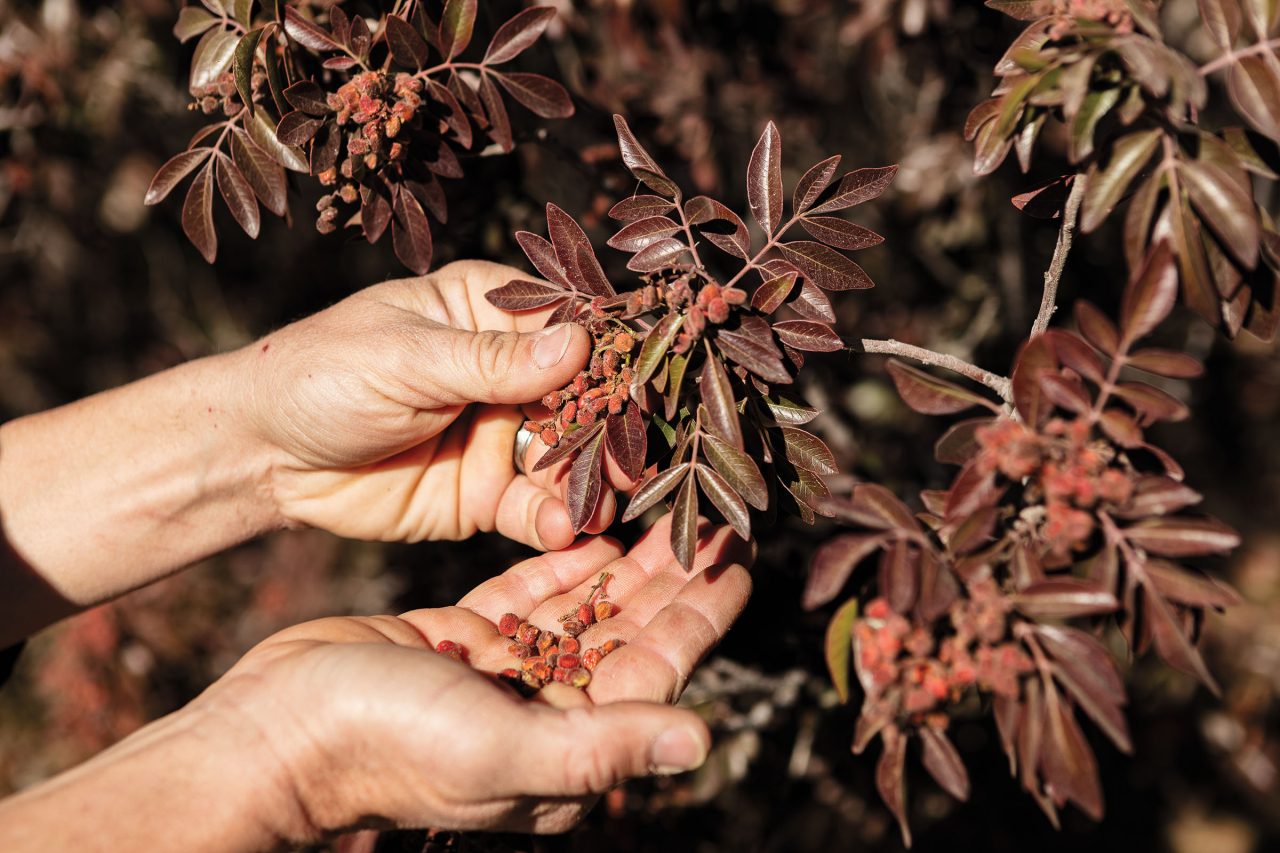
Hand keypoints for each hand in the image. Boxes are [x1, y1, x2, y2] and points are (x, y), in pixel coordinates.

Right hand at [198, 517, 751, 841]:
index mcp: (570, 749)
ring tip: (662, 505)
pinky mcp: (459, 639)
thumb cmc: (385, 746)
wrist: (273, 731)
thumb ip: (604, 746)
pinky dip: (560, 561)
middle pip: (627, 632)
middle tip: (711, 512)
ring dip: (624, 561)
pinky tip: (592, 524)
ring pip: (581, 608)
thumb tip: (702, 743)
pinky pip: (527, 594)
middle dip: (672, 576)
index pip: (657, 671)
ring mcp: (501, 676)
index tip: (740, 558)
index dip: (701, 614)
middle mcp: (545, 715)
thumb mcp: (501, 747)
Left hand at [245, 259, 629, 549]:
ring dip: (587, 480)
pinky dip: (552, 520)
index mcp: (487, 310)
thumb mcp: (404, 360)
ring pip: (565, 456)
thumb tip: (580, 343)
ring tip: (601, 502)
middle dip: (608, 427)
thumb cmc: (321, 377)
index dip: (608, 350)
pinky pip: (532, 507)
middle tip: (634, 456)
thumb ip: (489, 362)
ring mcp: (501, 435)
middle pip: (580, 396)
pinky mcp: (486, 494)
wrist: (262, 458)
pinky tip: (563, 529)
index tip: (643, 377)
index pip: (567, 323)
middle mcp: (507, 372)